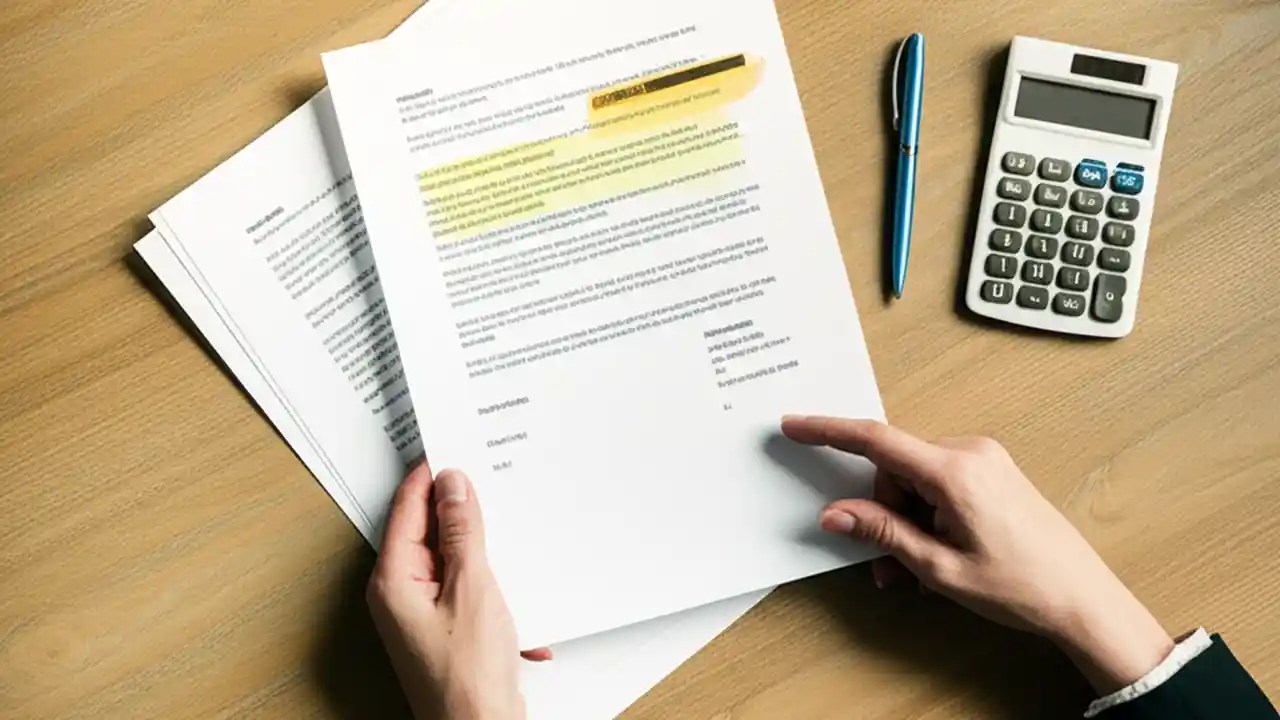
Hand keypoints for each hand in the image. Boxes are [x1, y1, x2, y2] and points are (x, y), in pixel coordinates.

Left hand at [367, 462, 549, 719]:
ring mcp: (421, 613)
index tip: (453, 447)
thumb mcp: (472, 588)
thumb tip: (453, 486)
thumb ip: (462, 532)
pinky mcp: (444, 628)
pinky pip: (465, 586)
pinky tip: (515, 591)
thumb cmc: (467, 676)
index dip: (430, 474)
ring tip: (509, 537)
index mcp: (394, 579)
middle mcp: (400, 594)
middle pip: (428, 531)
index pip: (407, 508)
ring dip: (481, 549)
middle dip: (461, 509)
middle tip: (490, 480)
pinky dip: (491, 583)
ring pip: (451, 559)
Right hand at [781, 415, 1173, 693]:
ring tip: (917, 572)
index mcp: (955, 472)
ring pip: (914, 479)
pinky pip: (938, 482)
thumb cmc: (1022, 587)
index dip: (828, 431)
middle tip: (887, 567)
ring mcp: (985, 460)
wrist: (1083, 598)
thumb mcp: (939, 568)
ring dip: (904, 521)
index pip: (875, 440)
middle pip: (894, 468)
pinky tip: (936, 552)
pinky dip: (926, 515)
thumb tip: (836, 513)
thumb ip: (882, 533)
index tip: (795, 425)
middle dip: (881, 514)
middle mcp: (971, 454)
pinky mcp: (992, 471)